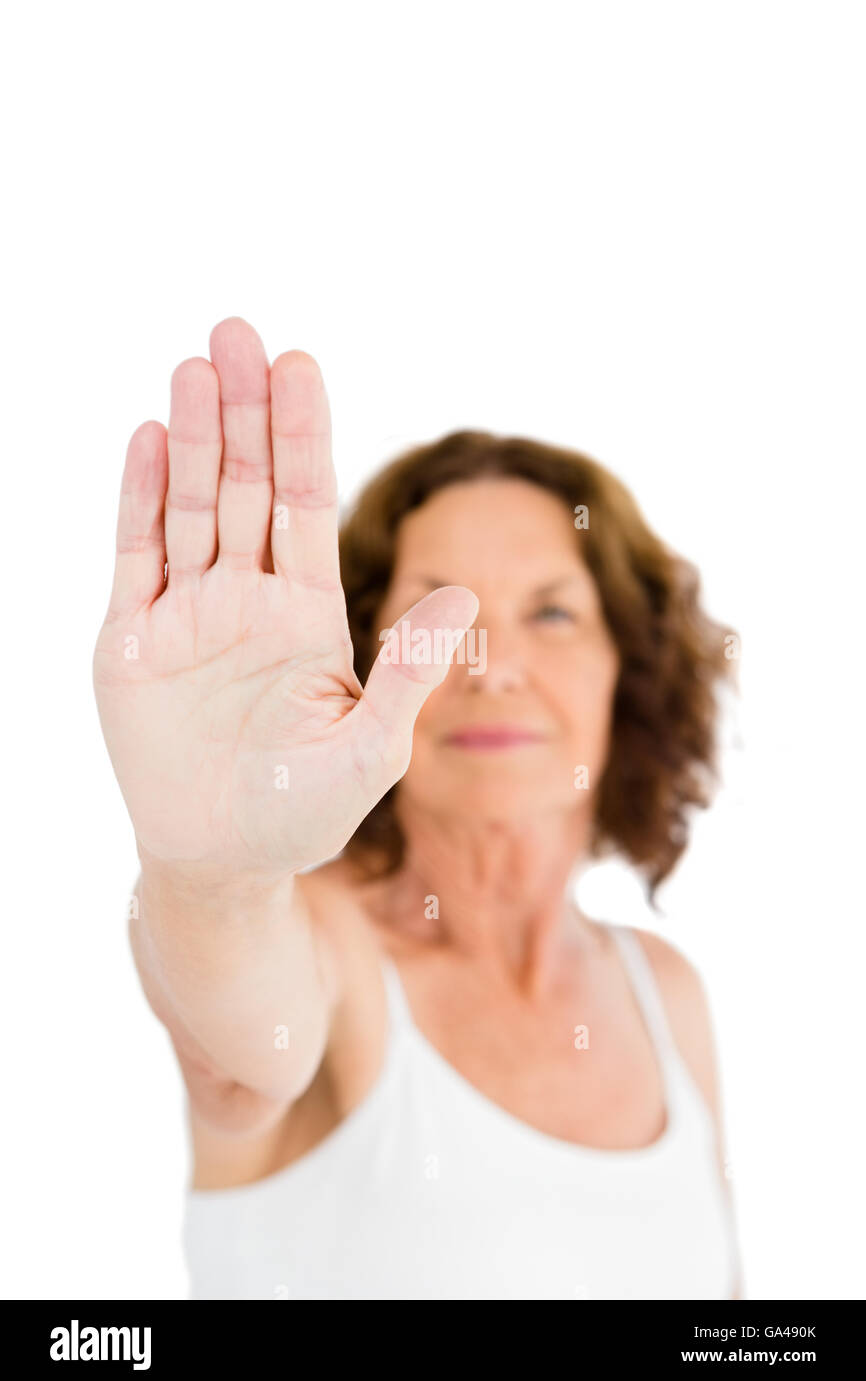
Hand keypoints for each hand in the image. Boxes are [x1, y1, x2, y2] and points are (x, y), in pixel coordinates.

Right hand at [93, 318, 477, 876]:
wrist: (221, 861)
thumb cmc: (303, 810)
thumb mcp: (370, 749)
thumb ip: (407, 671)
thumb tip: (467, 593)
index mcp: (306, 613)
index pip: (305, 505)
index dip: (303, 437)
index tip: (300, 366)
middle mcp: (246, 600)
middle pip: (246, 486)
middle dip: (243, 412)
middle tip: (238, 331)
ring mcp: (187, 615)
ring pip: (189, 506)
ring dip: (190, 437)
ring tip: (193, 365)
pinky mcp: (131, 640)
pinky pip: (136, 556)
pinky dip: (139, 499)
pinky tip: (145, 439)